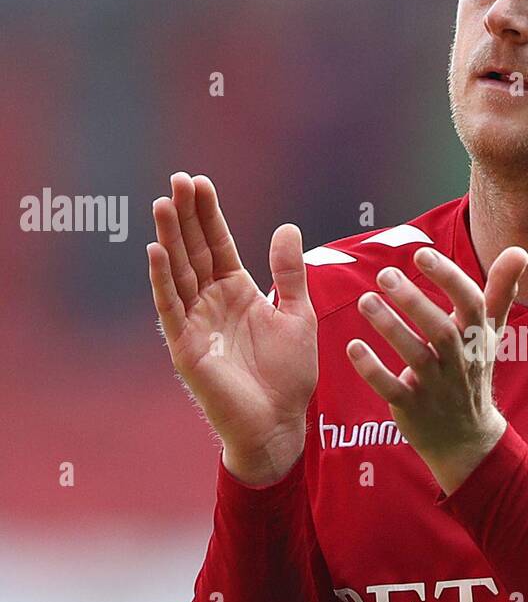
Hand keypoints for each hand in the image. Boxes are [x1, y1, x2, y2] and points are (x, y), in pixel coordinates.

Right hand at [147, 173, 317, 486]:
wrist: (280, 422)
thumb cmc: (289, 375)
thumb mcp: (297, 315)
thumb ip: (288, 273)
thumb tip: (286, 226)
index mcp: (237, 291)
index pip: (217, 243)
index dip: (208, 214)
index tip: (199, 182)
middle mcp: (210, 302)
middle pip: (193, 250)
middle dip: (186, 216)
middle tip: (178, 179)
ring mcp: (194, 322)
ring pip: (178, 272)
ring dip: (169, 238)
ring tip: (163, 203)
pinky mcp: (185, 346)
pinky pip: (170, 307)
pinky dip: (162, 280)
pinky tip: (156, 251)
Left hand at [347, 245, 527, 493]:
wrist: (467, 438)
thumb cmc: (473, 372)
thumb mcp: (491, 334)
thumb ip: (500, 291)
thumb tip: (520, 250)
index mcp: (478, 340)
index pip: (471, 305)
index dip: (449, 279)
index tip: (422, 255)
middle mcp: (460, 363)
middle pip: (442, 331)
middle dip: (414, 302)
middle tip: (385, 274)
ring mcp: (436, 388)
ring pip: (416, 357)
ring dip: (391, 328)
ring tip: (366, 301)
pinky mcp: (412, 408)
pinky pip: (392, 389)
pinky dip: (373, 370)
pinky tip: (353, 347)